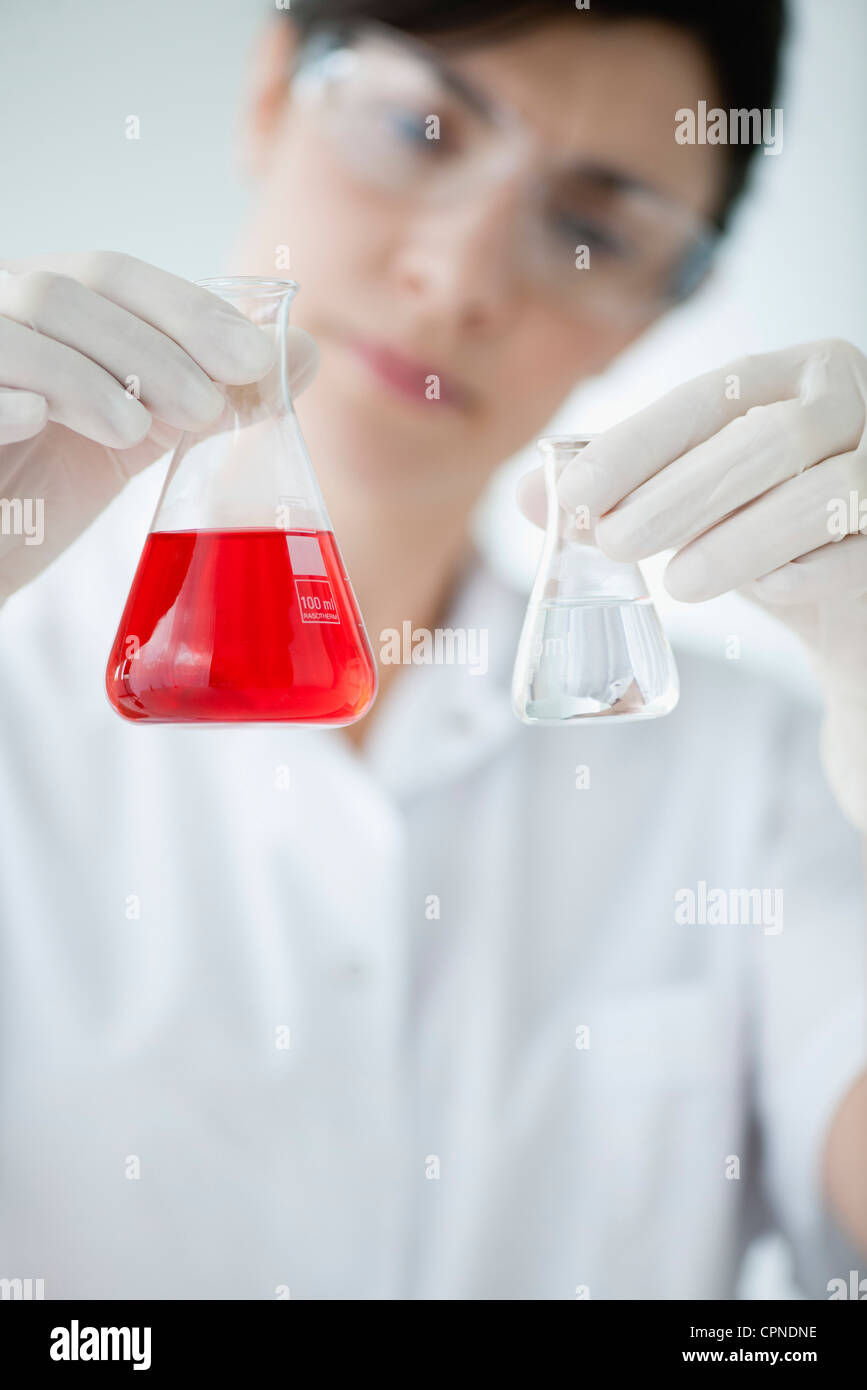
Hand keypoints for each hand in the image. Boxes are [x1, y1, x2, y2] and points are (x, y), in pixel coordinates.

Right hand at [0, 252, 318, 601]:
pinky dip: (2, 397)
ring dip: (91, 374)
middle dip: (154, 347)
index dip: (187, 310)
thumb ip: (206, 393)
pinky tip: (39, 420)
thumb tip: (303, 350)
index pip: (113, 274)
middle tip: (209, 408)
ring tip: (138, 430)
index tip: (254, 361)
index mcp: (41, 306)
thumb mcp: (130, 435)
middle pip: (71, 291)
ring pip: (19, 324)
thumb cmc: (36, 490)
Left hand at [518, 339, 866, 830]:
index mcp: (793, 375)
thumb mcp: (694, 504)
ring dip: (737, 540)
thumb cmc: (768, 534)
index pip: (707, 397)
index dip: (637, 445)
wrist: (854, 603)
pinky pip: (851, 551)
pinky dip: (802, 573)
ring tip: (678, 583)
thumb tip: (528, 495)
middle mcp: (850, 403)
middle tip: (614, 543)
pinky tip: (769, 591)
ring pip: (814, 494)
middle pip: (761, 439)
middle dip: (677, 493)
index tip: (577, 495)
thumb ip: (622, 490)